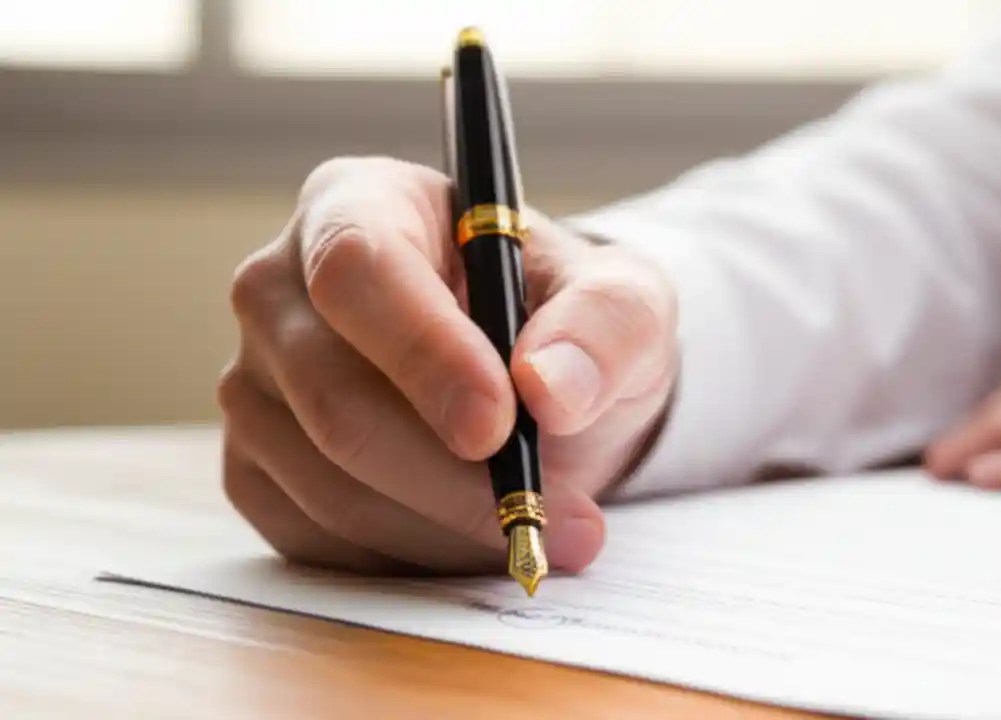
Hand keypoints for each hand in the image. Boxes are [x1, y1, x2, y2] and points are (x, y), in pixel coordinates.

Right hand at [218, 157, 676, 574]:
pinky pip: (313, 535)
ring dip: (446, 526)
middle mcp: (280, 287)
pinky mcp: (254, 465)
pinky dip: (408, 555)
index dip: (423, 354)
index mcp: (358, 204)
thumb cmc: (565, 320)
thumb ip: (604, 325)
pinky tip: (473, 537)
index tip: (498, 424)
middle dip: (453, 475)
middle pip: (335, 396)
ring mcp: (256, 381)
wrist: (538, 384)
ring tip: (541, 525)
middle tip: (556, 513)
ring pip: (327, 480)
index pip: (357, 271)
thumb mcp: (622, 300)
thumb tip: (551, 387)